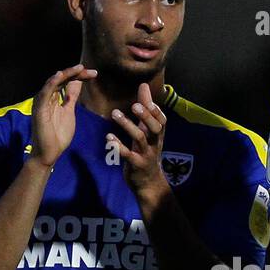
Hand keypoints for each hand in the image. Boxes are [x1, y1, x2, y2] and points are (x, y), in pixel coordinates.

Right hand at [30, 64, 96, 168]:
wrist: (49, 153)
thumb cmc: (57, 135)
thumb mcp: (69, 111)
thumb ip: (71, 97)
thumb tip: (78, 83)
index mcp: (53, 97)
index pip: (66, 81)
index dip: (79, 76)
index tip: (94, 73)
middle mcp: (46, 97)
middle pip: (62, 79)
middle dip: (77, 73)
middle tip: (92, 71)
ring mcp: (42, 102)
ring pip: (54, 82)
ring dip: (67, 73)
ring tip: (79, 68)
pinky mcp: (39, 109)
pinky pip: (45, 92)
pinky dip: (52, 83)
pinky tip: (60, 75)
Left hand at [107, 83, 168, 197]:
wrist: (149, 183)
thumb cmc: (147, 152)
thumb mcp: (148, 132)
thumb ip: (146, 110)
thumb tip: (144, 86)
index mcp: (157, 136)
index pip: (161, 121)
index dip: (156, 111)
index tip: (146, 100)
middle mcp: (154, 144)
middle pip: (155, 128)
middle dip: (146, 117)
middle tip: (135, 105)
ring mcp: (146, 155)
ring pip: (140, 139)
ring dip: (128, 126)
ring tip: (115, 113)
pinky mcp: (135, 165)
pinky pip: (128, 155)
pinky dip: (118, 146)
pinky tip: (108, 138)